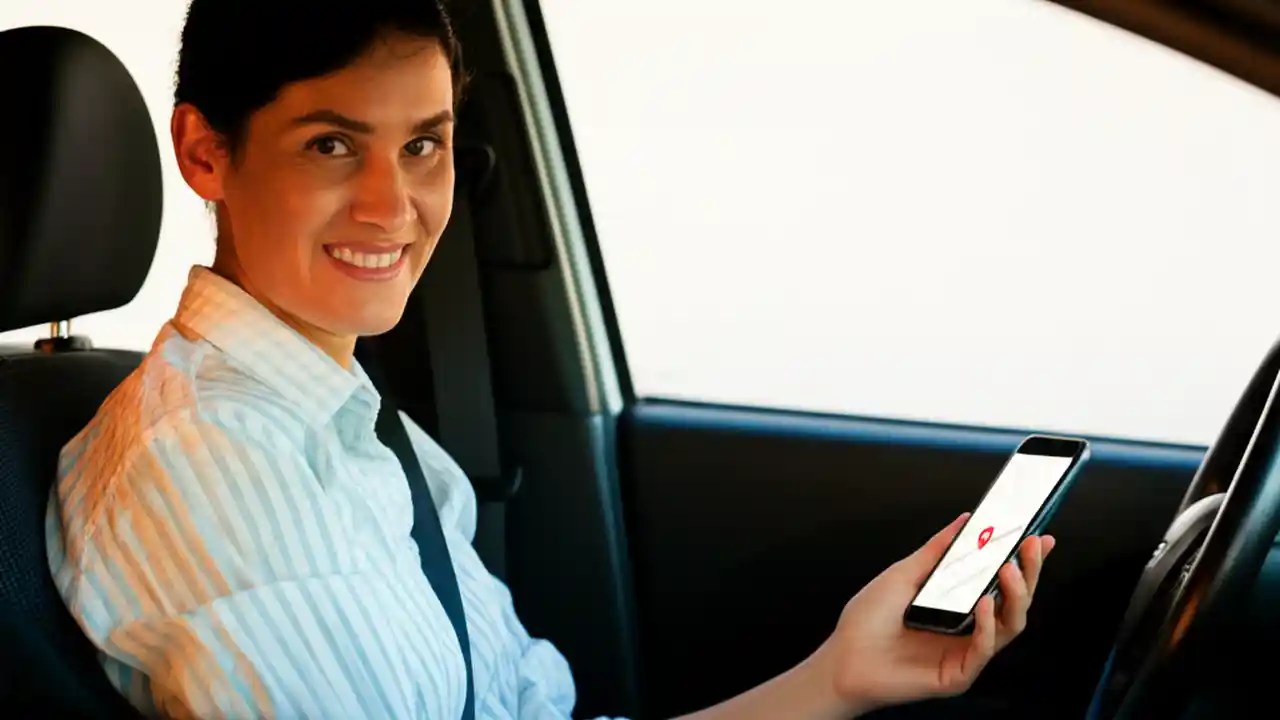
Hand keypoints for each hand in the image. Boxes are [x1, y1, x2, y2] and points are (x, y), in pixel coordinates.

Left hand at [817, 513, 1054, 715]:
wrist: (842, 658)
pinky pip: (983, 650)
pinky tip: (983, 604)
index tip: (1038, 538)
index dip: (1024, 563)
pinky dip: (987, 626)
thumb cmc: (867, 621)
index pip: (1001, 583)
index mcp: (959, 606)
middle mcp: (968, 630)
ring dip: (1014, 595)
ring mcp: (965, 654)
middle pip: (1014, 603)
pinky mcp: (958, 676)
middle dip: (1029, 573)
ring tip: (1008, 569)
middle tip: (1030, 547)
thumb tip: (965, 522)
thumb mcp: (904, 574)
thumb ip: (938, 551)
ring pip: (1009, 626)